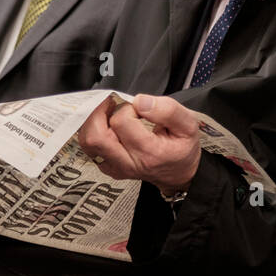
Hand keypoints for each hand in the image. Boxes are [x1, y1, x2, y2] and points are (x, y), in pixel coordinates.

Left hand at [76, 94, 201, 196]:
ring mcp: (115, 167)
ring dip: (93, 121)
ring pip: (88, 142)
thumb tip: (140, 101)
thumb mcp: (188, 126)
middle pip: (95, 136)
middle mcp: (128, 163)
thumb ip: (168, 110)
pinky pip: (90, 147)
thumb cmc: (182, 148)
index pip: (121, 123)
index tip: (138, 107)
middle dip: (99, 113)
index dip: (126, 108)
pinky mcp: (107, 167)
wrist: (179, 174)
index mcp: (149, 153)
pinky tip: (107, 124)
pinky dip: (93, 131)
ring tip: (109, 112)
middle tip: (113, 104)